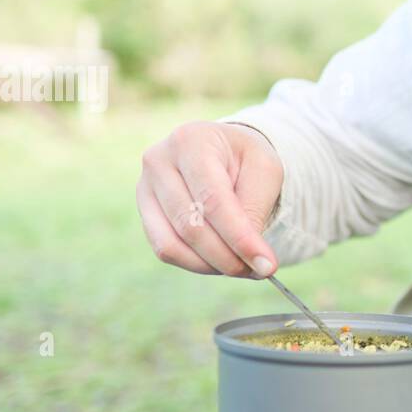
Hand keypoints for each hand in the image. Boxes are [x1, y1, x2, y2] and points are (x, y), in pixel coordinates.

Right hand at [136, 120, 284, 276]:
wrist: (221, 151)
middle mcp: (158, 161)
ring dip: (212, 265)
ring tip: (242, 265)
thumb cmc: (245, 160)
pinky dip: (196, 264)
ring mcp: (145, 188)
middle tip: (260, 270)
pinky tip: (221, 261)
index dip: (240, 238)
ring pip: (173, 244)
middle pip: (191, 226)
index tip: (267, 265)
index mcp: (191, 141)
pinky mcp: (144, 212)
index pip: (213, 200)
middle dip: (229, 257)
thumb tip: (256, 260)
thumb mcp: (265, 172)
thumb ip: (257, 211)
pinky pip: (165, 250)